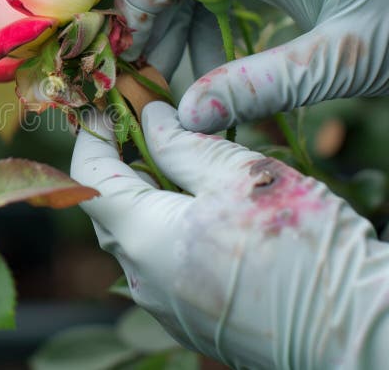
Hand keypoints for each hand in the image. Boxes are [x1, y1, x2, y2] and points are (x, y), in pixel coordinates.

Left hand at [72, 102, 388, 368]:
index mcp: (142, 237)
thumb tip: (152, 119)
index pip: (89, 177)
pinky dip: (167, 230)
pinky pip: (160, 265)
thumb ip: (183, 143)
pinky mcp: (189, 318)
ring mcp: (163, 304)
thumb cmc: (301, 246)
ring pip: (136, 237)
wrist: (350, 331)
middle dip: (122, 164)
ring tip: (179, 164)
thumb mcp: (239, 175)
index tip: (106, 108)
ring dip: (147, 197)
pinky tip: (202, 212)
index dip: (93, 136)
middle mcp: (141, 277)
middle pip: (110, 208)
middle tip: (146, 128)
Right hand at [117, 0, 388, 132]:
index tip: (127, 62)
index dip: (135, 8)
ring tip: (190, 89)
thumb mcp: (338, 59)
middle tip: (152, 88)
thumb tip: (185, 119)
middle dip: (156, 28)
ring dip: (182, 32)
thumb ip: (257, 87)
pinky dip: (212, 24)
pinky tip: (222, 67)